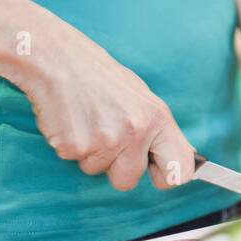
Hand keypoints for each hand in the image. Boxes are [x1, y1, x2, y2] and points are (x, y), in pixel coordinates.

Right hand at [20, 21, 195, 191]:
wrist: (59, 60)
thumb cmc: (100, 76)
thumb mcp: (141, 97)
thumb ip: (158, 130)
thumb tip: (181, 162)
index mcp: (158, 118)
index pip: (179, 170)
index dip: (168, 177)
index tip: (157, 173)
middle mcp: (135, 132)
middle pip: (128, 181)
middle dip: (116, 165)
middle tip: (107, 133)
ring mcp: (105, 142)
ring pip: (97, 171)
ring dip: (91, 153)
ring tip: (88, 120)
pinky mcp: (75, 148)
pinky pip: (74, 162)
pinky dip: (71, 147)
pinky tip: (72, 121)